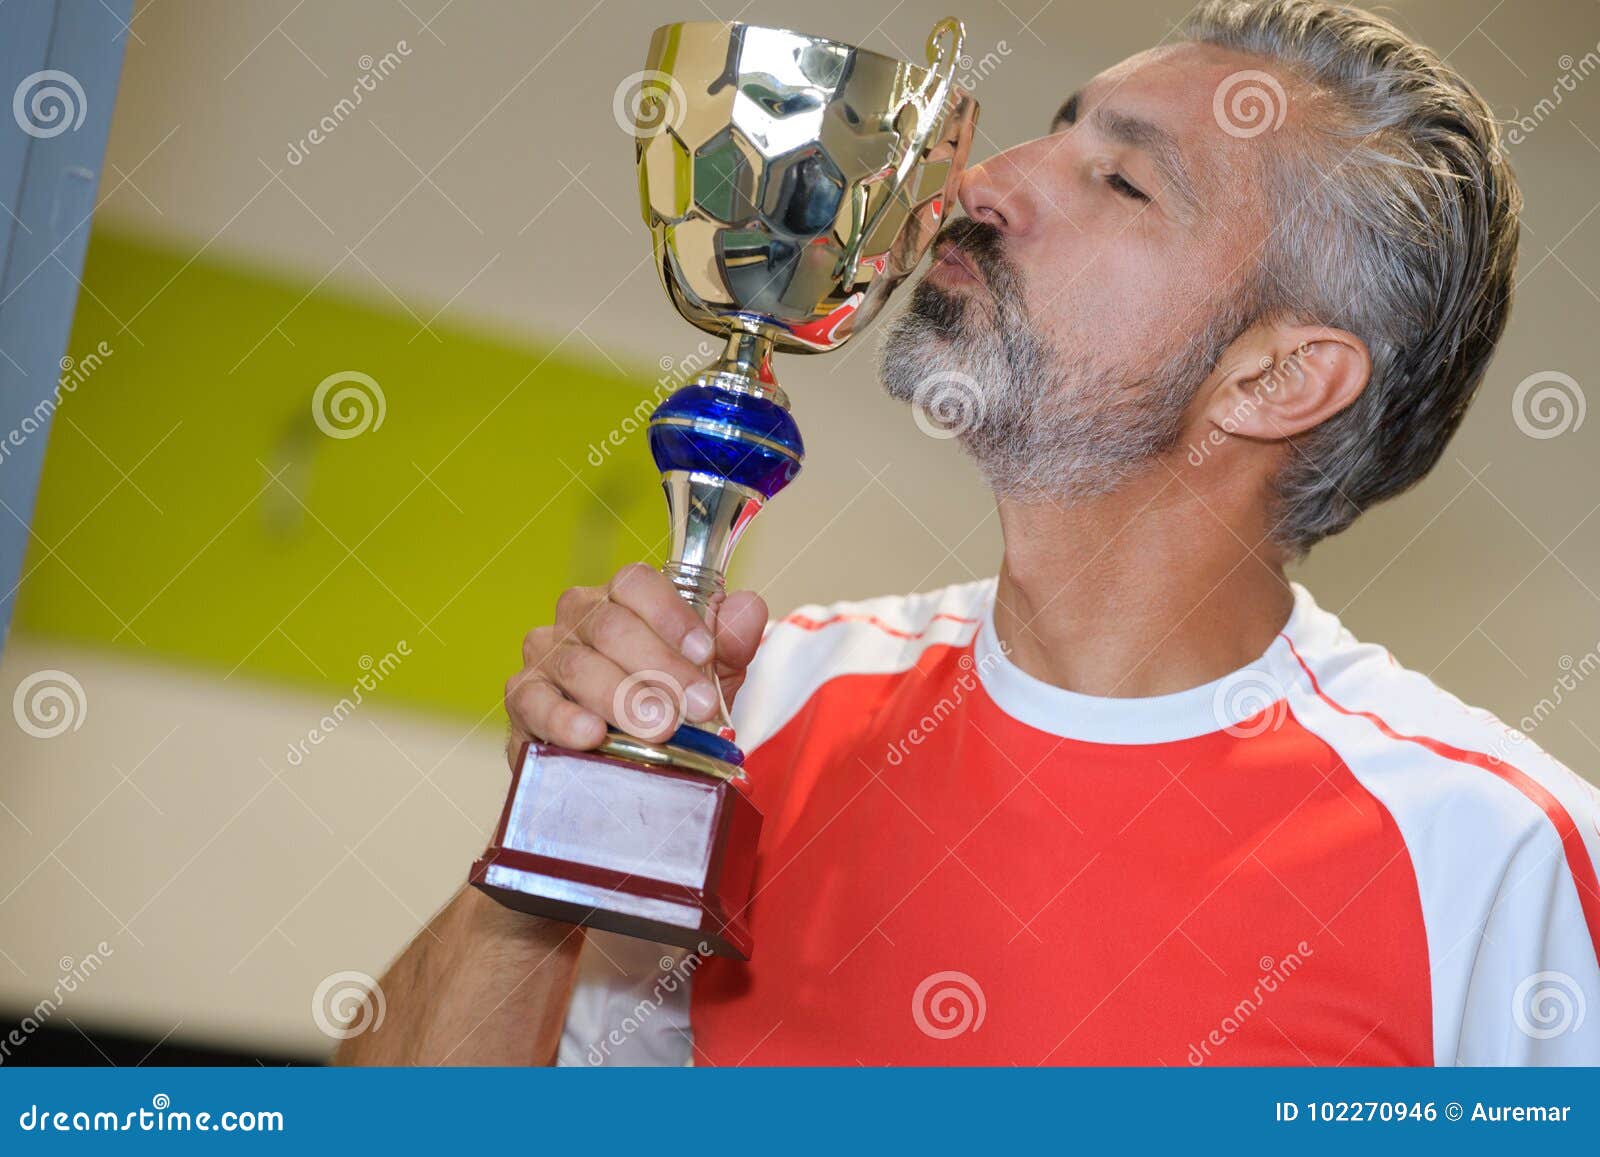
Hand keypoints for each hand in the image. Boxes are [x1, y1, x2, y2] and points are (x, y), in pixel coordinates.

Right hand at [506, 563, 768, 760]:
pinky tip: (592, 735)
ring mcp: (546, 656)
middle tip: (697, 707)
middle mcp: (577, 618)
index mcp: (621, 598)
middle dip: (660, 668)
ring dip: (623, 697)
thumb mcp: (710, 675)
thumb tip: (749, 610)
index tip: (707, 653)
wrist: (621, 756)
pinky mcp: (523, 700)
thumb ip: (731, 643)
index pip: (636, 583)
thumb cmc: (665, 701)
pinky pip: (533, 701)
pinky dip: (562, 719)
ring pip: (577, 666)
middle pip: (610, 627)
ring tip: (659, 727)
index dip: (672, 615)